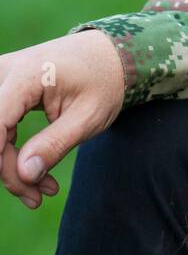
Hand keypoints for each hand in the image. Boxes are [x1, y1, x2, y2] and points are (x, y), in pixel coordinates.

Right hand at [0, 29, 124, 207]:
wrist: (109, 57)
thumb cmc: (104, 83)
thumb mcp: (88, 116)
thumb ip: (55, 144)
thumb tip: (25, 174)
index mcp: (25, 75)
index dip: (1, 158)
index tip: (19, 184)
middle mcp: (3, 72)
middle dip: (8, 169)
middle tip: (37, 198)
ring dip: (10, 167)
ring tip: (44, 192)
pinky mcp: (2, 92)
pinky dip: (13, 155)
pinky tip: (38, 177)